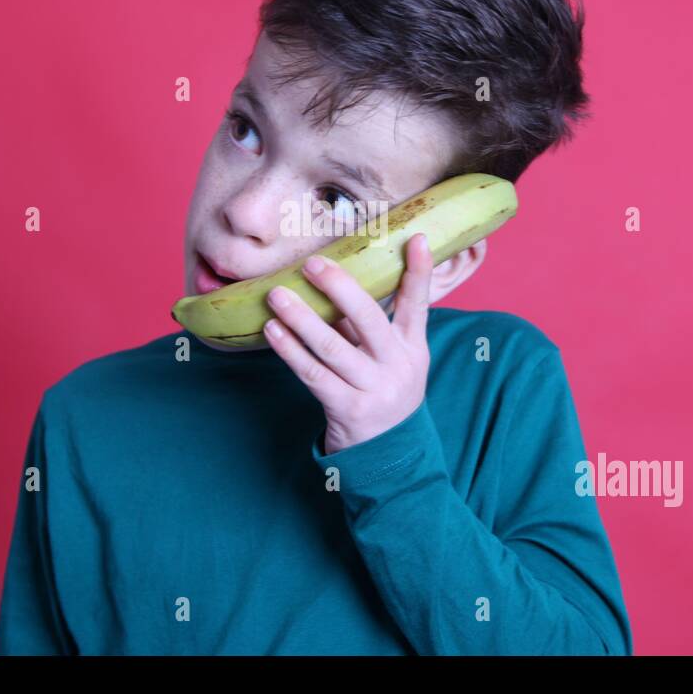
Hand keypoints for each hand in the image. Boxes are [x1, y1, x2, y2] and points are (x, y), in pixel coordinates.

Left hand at [263, 233, 432, 453]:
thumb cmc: (382, 391)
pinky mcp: (347, 409)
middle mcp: (397, 366)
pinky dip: (290, 350)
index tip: (414, 238)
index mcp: (413, 348)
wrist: (388, 455)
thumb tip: (338, 279)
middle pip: (370, 319)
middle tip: (312, 263)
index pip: (419, 305)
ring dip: (302, 318)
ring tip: (277, 294)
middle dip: (340, 288)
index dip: (419, 272)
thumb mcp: (393, 360)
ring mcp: (373, 389)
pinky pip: (313, 374)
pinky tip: (272, 330)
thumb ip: (372, 326)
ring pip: (333, 347)